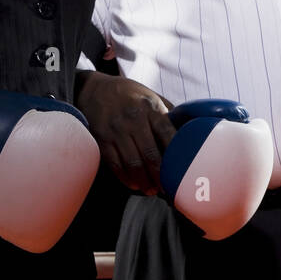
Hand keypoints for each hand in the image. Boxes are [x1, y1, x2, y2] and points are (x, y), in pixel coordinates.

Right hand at [75, 72, 176, 193]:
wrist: (94, 89)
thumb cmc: (128, 95)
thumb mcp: (150, 96)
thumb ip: (166, 114)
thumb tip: (185, 132)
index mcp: (151, 107)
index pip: (168, 135)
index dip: (176, 156)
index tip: (182, 171)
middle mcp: (134, 119)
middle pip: (151, 154)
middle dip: (160, 176)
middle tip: (167, 188)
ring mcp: (116, 130)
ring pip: (133, 163)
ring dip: (144, 181)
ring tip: (151, 190)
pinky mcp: (102, 140)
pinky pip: (115, 164)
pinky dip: (126, 178)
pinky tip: (134, 184)